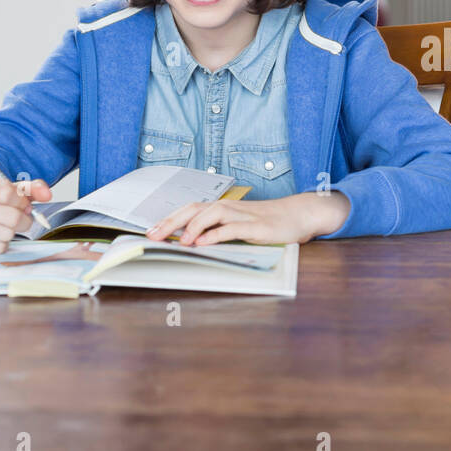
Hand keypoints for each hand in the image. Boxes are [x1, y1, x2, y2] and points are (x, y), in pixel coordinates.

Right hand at [0, 174, 52, 253]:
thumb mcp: (14, 188)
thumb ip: (34, 188)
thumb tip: (47, 194)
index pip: (8, 194)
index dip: (21, 201)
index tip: (21, 203)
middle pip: (12, 218)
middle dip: (22, 220)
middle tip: (17, 217)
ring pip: (6, 234)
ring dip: (12, 232)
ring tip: (4, 226)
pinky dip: (2, 244)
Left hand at [144, 191, 351, 246]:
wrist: (298, 214)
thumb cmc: (267, 222)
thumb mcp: (240, 225)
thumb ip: (219, 230)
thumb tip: (192, 241)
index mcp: (223, 208)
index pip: (190, 209)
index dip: (169, 219)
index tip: (151, 231)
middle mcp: (230, 208)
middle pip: (195, 208)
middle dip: (172, 221)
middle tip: (154, 235)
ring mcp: (243, 216)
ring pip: (212, 214)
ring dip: (194, 226)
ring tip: (181, 241)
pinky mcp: (256, 226)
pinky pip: (233, 228)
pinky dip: (216, 234)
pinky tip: (205, 243)